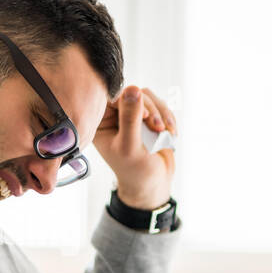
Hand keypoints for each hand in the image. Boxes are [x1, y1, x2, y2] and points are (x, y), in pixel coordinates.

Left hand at [92, 85, 178, 209]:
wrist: (153, 183)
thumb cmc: (136, 170)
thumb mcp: (131, 146)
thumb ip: (130, 118)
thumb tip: (133, 89)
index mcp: (101, 122)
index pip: (113, 96)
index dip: (131, 100)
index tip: (146, 116)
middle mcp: (114, 116)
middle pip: (132, 93)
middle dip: (151, 109)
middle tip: (158, 127)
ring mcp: (132, 115)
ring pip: (148, 97)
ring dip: (162, 113)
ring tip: (166, 132)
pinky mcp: (148, 118)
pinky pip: (159, 105)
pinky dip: (168, 118)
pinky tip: (171, 133)